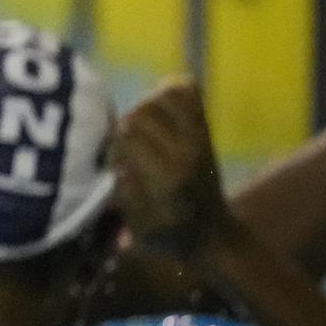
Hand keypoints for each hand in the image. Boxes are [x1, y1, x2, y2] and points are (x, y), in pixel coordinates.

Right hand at [112, 79, 232, 258]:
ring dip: (143, 107)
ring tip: (141, 128)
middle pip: (140, 112)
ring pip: (161, 95)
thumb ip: (126, 196)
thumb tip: (118, 164)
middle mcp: (187, 151)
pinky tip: (157, 109)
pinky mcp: (205, 128)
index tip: (113, 163)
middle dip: (124, 126)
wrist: (214, 236)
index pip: (127, 133)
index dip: (111, 145)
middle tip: (125, 147)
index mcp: (168, 176)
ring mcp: (200, 136)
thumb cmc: (168, 236)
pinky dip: (166, 91)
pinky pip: (184, 89)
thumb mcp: (141, 230)